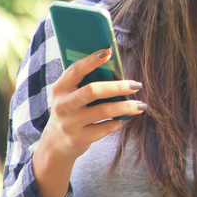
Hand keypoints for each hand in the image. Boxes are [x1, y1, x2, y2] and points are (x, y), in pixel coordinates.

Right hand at [41, 47, 145, 162]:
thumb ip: (85, 83)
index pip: (75, 70)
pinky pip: (105, 128)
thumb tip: (115, 68)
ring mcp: (70, 123)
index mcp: (60, 89)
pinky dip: (117, 123)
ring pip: (103, 111)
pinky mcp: (79, 138)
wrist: (56, 144)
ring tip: (141, 105)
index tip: (108, 52)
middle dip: (118, 87)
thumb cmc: (71, 111)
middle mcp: (63, 105)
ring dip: (125, 107)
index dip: (91, 60)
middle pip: (93, 91)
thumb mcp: (70, 96)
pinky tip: (121, 120)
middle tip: (136, 85)